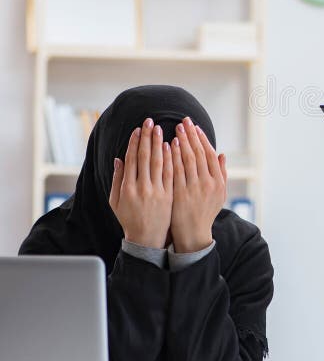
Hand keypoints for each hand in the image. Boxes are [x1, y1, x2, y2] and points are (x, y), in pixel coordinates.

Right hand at [109, 118, 172, 248]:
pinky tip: (171, 146)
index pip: (132, 159)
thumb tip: (118, 158)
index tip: (138, 129)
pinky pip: (170, 173)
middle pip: (145, 157)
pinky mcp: (169, 195)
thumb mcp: (116, 201)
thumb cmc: (129, 218)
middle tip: (150, 121)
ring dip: (159, 144)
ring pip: (158, 163)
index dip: (134, 142)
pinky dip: (170, 158)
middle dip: (147, 137)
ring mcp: (157, 192)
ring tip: (161, 129)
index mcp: (127, 188)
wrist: (147, 238)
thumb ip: (117, 179)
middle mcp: (141, 188)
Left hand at [170, 116, 226, 252]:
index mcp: (217, 182)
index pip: (209, 154)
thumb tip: (222, 154)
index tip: (195, 127)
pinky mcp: (179, 194)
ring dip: (181, 142)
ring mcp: (193, 189)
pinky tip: (167, 146)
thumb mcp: (219, 194)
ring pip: (187, 160)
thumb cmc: (205, 212)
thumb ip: (221, 173)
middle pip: (198, 153)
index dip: (202, 139)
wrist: (193, 234)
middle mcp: (207, 183)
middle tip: (184, 121)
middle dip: (191, 136)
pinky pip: (175, 171)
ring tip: (176, 129)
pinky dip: (172, 157)